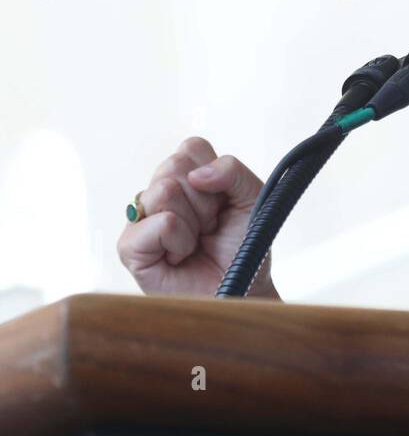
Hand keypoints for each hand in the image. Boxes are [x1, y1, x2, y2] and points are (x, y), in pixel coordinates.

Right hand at [117, 137, 278, 299]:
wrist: (241, 288)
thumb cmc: (242, 245)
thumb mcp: (252, 198)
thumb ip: (232, 171)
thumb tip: (197, 174)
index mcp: (186, 177)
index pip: (191, 148)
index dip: (215, 174)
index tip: (223, 203)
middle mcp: (159, 193)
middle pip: (175, 165)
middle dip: (206, 199)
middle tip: (211, 226)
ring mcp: (141, 218)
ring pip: (165, 190)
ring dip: (195, 221)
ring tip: (196, 242)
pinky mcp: (129, 247)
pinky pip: (160, 223)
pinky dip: (181, 241)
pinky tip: (180, 256)